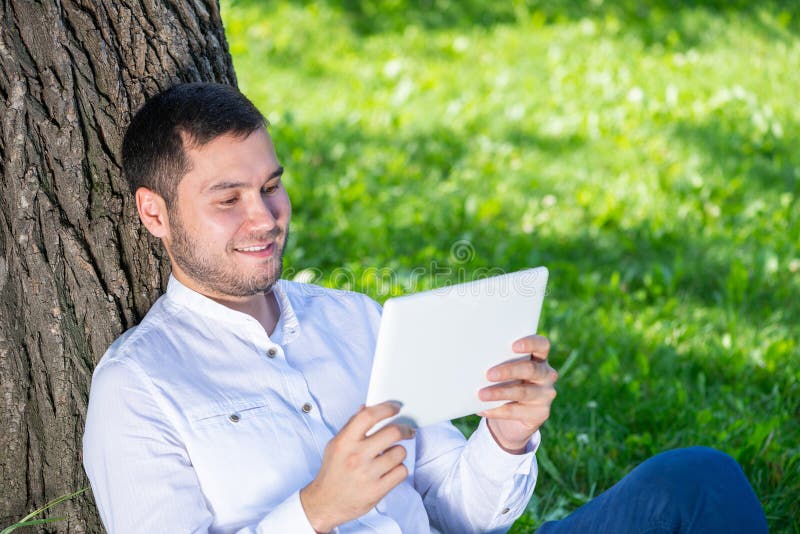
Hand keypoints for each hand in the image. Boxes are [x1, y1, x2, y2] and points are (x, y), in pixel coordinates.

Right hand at [299, 402, 414, 532]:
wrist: (325, 503)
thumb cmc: (332, 471)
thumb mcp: (335, 445)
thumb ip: (351, 426)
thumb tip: (366, 407)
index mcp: (344, 442)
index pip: (368, 416)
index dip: (385, 408)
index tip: (395, 408)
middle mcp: (356, 456)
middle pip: (392, 432)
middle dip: (404, 429)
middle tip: (407, 431)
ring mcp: (367, 474)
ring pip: (400, 453)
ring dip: (399, 452)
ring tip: (391, 455)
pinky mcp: (377, 491)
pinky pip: (401, 472)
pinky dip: (399, 469)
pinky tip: (390, 470)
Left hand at [478, 335, 557, 453]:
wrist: (513, 419)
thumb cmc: (505, 384)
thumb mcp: (504, 371)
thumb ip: (497, 362)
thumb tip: (471, 360)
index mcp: (538, 358)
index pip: (541, 345)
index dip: (530, 343)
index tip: (513, 346)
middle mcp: (546, 374)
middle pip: (530, 369)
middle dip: (508, 371)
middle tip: (489, 374)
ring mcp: (545, 395)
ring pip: (523, 392)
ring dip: (500, 393)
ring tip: (481, 395)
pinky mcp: (540, 413)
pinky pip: (516, 411)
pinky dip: (497, 410)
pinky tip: (482, 410)